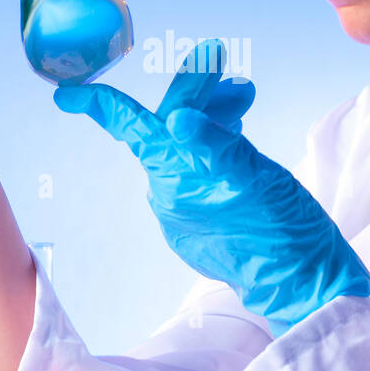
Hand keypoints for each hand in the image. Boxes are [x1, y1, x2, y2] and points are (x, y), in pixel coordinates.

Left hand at [52, 39, 369, 336]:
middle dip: (199, 96)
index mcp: (178, 179)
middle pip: (169, 129)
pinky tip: (236, 135)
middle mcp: (169, 195)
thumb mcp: (259, 178)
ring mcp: (181, 211)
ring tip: (244, 103)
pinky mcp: (196, 223)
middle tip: (238, 85)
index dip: (100, 104)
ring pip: (184, 148)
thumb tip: (177, 120)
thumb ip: (217, 145)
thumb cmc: (287, 232)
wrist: (303, 286)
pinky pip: (194, 173)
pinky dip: (211, 150)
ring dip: (212, 120)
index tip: (65, 93)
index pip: (132, 128)